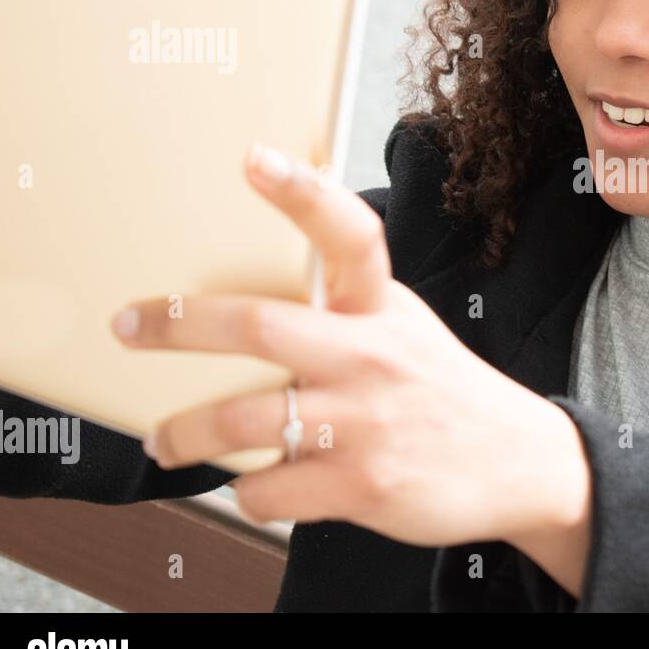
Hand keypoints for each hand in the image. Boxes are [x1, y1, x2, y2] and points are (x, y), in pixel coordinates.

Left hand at [109, 143, 590, 550]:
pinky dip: (249, 489)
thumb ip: (345, 307)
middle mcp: (373, 357)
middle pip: (261, 326)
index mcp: (383, 310)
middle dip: (179, 324)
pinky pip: (268, 489)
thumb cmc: (442, 391)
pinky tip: (256, 481)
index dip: (303, 193)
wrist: (518, 464)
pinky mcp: (361, 486)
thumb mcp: (405, 330)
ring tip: (164, 440)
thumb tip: (259, 287)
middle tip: (129, 325)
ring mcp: (367, 423)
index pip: (350, 235)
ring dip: (187, 433)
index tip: (256, 158)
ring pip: (244, 421)